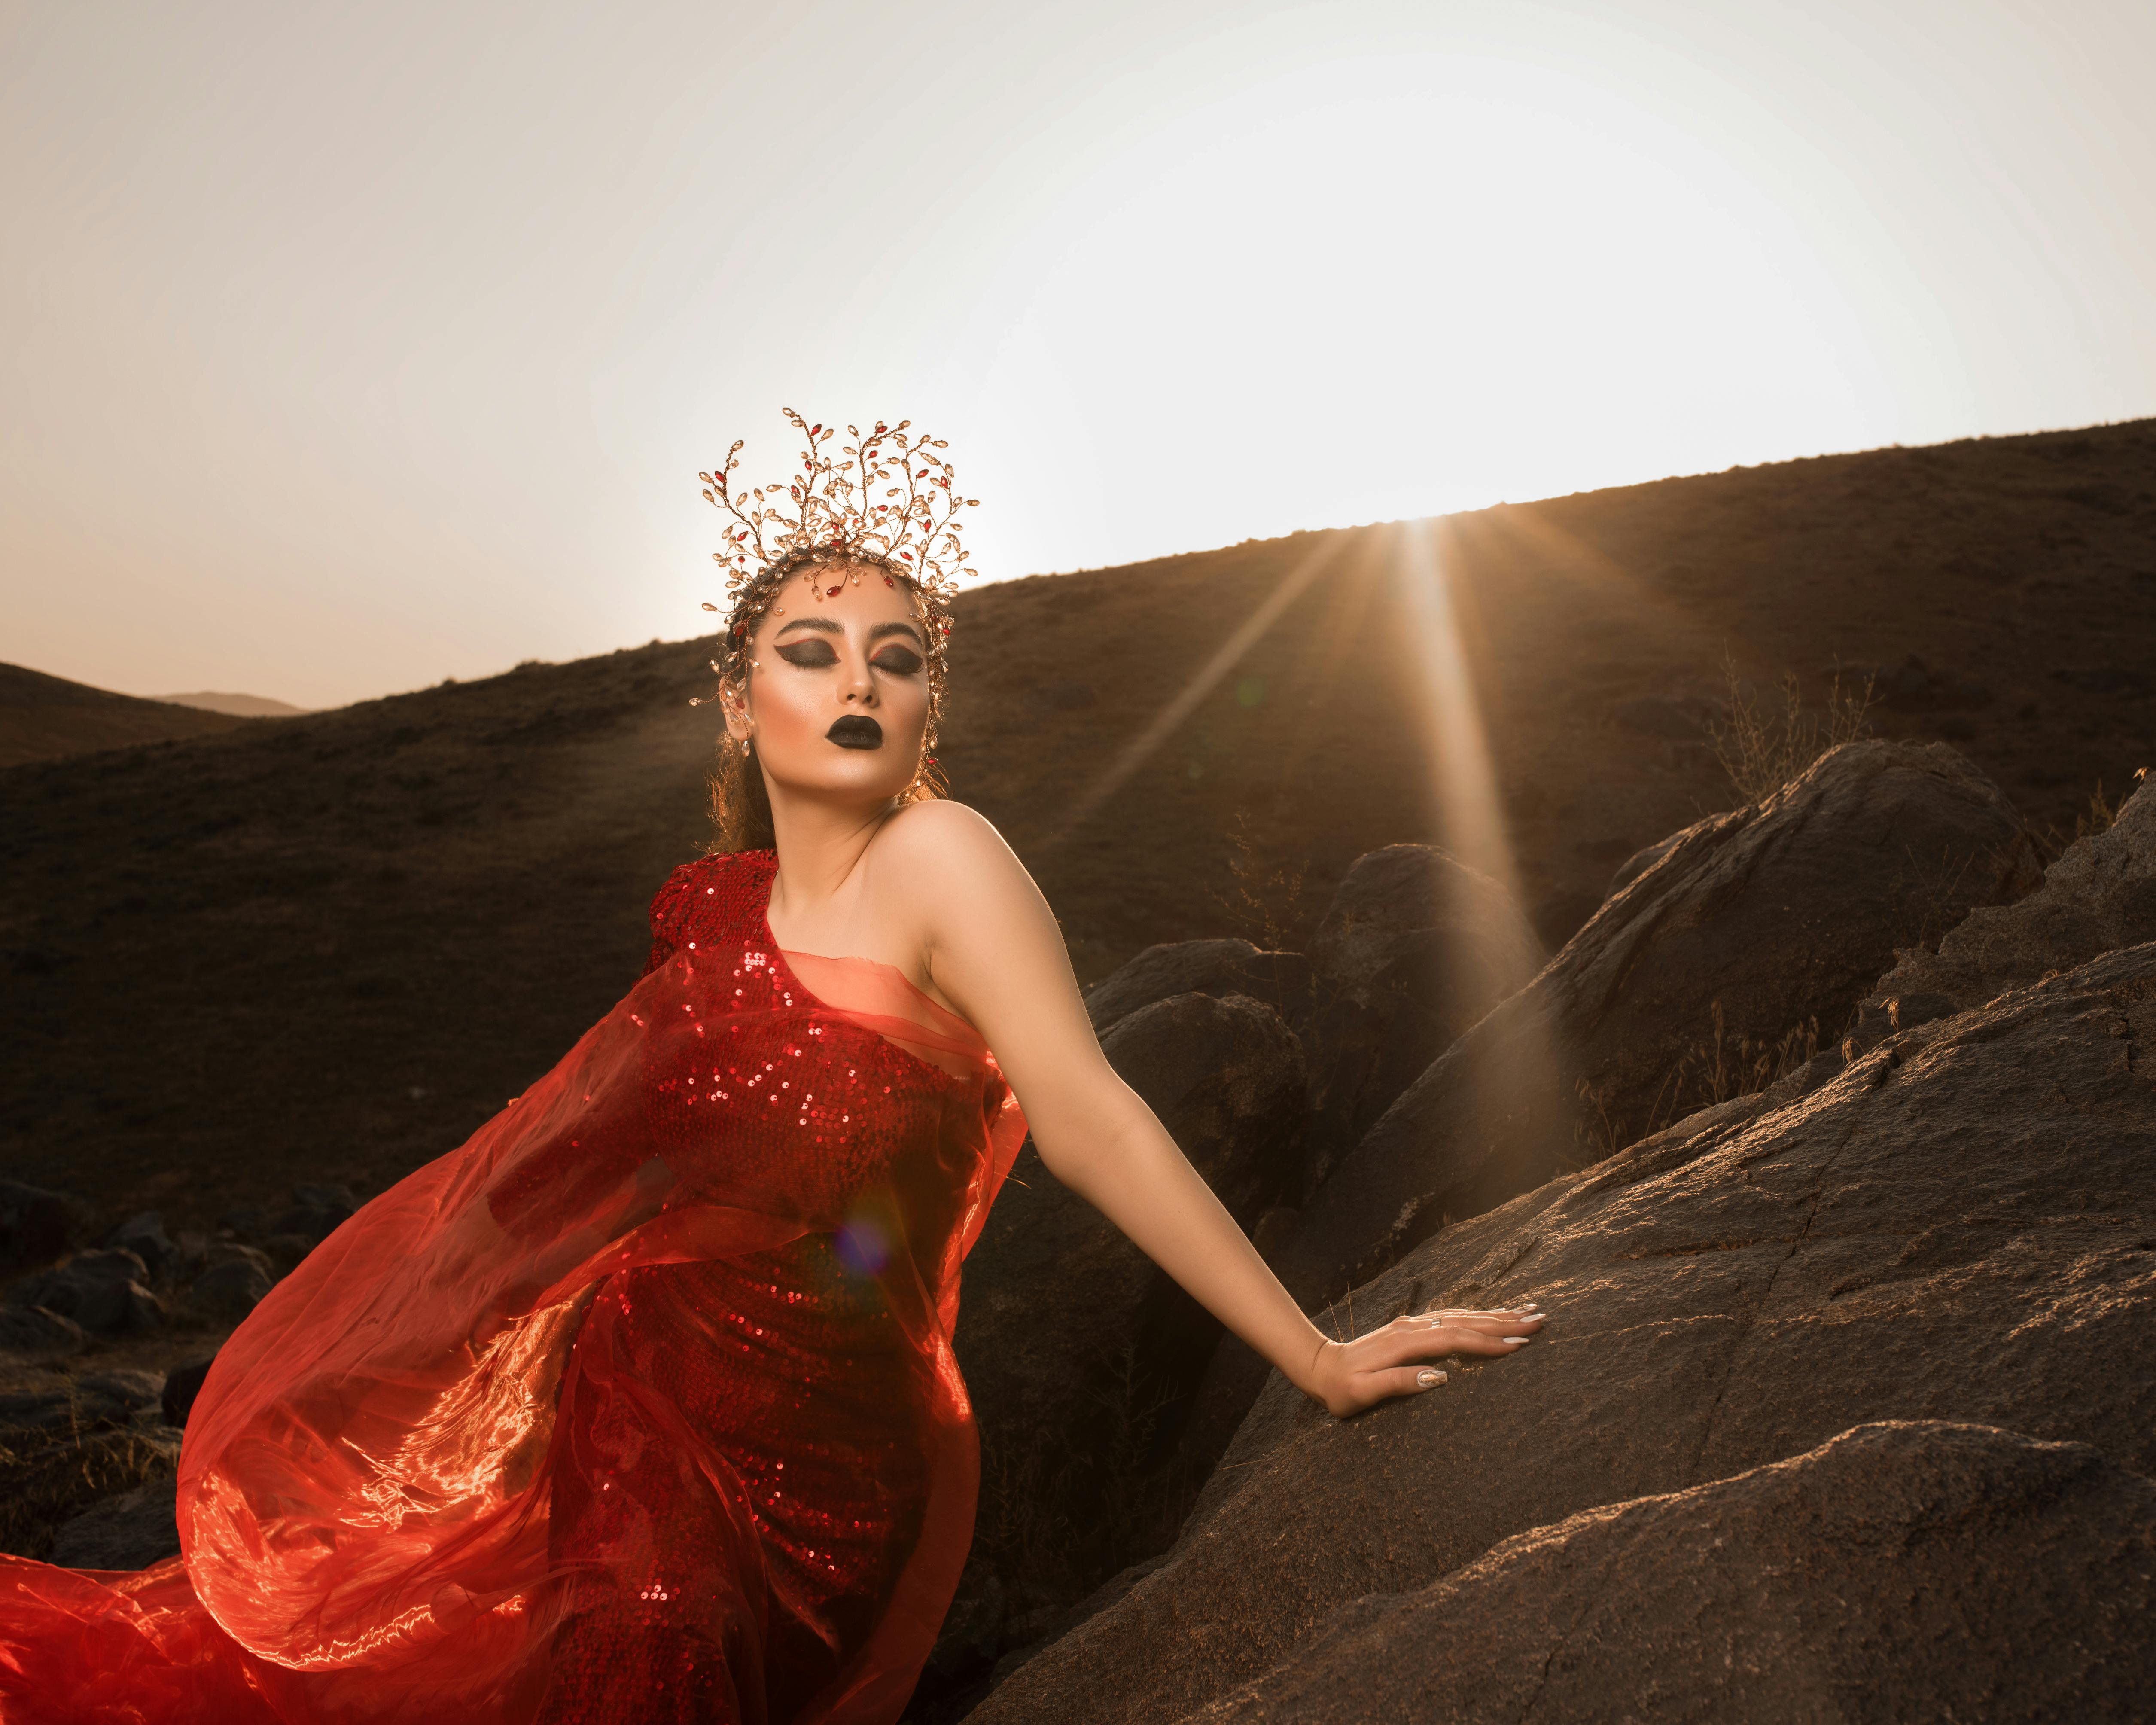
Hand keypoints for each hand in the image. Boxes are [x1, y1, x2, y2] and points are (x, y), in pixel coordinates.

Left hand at [1303, 1302, 1546, 1416]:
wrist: (1320, 1366)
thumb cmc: (1341, 1388)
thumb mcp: (1363, 1393)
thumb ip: (1399, 1383)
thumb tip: (1439, 1377)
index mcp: (1405, 1342)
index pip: (1455, 1339)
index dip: (1488, 1343)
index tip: (1518, 1345)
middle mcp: (1413, 1327)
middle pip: (1465, 1321)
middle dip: (1504, 1322)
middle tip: (1539, 1320)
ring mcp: (1413, 1324)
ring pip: (1461, 1316)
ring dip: (1495, 1315)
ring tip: (1526, 1314)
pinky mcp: (1412, 1327)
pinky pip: (1451, 1317)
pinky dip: (1476, 1315)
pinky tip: (1492, 1316)